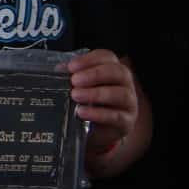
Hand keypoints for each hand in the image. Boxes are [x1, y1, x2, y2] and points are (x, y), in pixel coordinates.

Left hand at [68, 49, 138, 174]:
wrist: (97, 131)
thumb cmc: (90, 104)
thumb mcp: (80, 89)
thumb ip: (73, 78)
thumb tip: (59, 69)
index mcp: (113, 70)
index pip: (107, 57)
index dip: (89, 59)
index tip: (71, 67)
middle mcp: (125, 84)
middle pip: (117, 72)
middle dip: (95, 74)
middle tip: (75, 81)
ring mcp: (129, 103)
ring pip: (120, 94)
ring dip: (96, 93)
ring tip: (76, 95)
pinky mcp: (127, 122)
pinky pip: (116, 116)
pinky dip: (98, 114)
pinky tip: (82, 112)